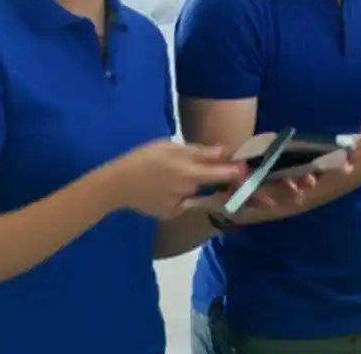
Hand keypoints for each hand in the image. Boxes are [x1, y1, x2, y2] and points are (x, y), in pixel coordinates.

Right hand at [109, 141, 245, 220]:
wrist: (117, 184)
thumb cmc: (143, 158)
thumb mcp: (169, 146)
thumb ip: (198, 152)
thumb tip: (223, 152)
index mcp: (188, 171)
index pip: (222, 173)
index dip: (236, 172)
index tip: (243, 168)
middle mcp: (188, 190)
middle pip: (210, 183)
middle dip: (216, 177)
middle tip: (203, 169)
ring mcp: (180, 205)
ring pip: (195, 192)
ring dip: (192, 185)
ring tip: (169, 176)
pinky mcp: (172, 214)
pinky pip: (184, 203)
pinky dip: (179, 196)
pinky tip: (163, 189)